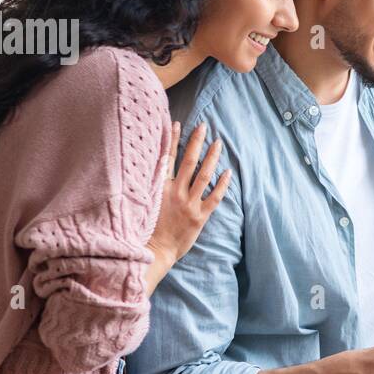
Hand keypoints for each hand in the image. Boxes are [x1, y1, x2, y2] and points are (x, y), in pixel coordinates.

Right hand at [147, 121, 231, 269]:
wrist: (156, 250)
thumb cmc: (147, 227)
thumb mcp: (145, 201)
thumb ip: (151, 183)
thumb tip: (155, 164)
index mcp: (159, 187)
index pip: (167, 157)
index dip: (173, 139)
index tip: (177, 123)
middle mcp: (175, 192)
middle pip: (188, 161)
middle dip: (196, 141)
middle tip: (204, 126)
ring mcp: (188, 204)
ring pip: (203, 175)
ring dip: (212, 157)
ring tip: (218, 143)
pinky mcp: (199, 216)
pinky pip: (214, 197)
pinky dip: (222, 184)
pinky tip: (228, 172)